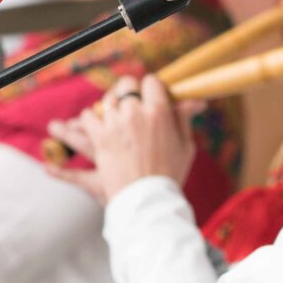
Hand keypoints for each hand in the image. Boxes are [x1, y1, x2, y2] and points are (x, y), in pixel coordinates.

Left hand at [49, 76, 201, 202]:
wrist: (147, 200)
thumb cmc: (170, 175)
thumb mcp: (185, 146)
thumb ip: (184, 120)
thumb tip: (195, 102)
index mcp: (159, 112)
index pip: (151, 81)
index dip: (151, 87)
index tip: (150, 94)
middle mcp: (135, 113)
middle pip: (126, 86)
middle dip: (127, 91)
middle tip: (130, 102)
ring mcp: (114, 125)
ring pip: (105, 101)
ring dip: (108, 108)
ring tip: (112, 118)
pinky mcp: (98, 139)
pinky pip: (87, 119)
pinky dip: (87, 122)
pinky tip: (90, 126)